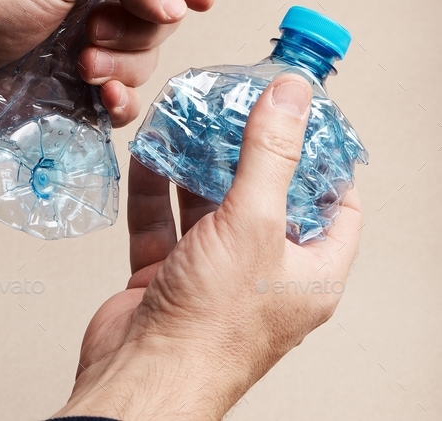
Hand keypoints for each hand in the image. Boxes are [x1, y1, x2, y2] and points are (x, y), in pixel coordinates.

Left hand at [0, 0, 214, 131]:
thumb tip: (175, 3)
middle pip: (158, 11)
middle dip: (136, 28)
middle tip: (93, 32)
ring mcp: (84, 40)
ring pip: (144, 57)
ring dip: (122, 66)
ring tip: (80, 66)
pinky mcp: (74, 86)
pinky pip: (122, 97)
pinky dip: (119, 101)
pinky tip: (99, 99)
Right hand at [54, 74, 362, 420]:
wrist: (141, 377)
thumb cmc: (211, 328)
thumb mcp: (253, 223)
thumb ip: (270, 155)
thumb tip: (292, 97)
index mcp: (308, 271)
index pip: (335, 206)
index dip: (325, 160)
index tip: (306, 117)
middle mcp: (263, 273)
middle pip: (264, 196)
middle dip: (248, 151)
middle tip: (239, 109)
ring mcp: (214, 274)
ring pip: (208, 205)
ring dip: (195, 165)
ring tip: (190, 121)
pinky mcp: (168, 276)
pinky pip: (163, 220)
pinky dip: (154, 187)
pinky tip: (149, 153)